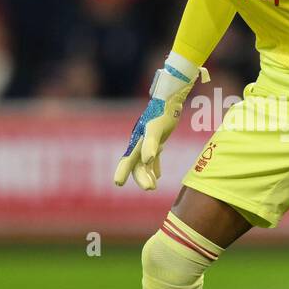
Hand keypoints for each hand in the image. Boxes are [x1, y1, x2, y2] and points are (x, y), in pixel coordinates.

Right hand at [114, 60, 198, 190]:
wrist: (170, 99)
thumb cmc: (162, 113)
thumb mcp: (157, 128)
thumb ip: (151, 144)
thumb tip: (147, 160)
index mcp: (137, 140)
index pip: (128, 159)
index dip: (122, 171)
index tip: (118, 183)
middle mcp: (139, 141)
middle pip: (137, 163)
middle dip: (142, 177)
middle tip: (150, 188)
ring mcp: (147, 141)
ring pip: (145, 161)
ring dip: (148, 174)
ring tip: (154, 186)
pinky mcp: (156, 139)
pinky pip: (153, 156)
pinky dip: (154, 165)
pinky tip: (157, 175)